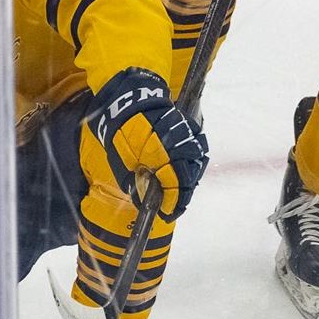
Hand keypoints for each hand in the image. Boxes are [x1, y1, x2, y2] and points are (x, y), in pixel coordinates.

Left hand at [87, 68, 208, 219]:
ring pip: (196, 162)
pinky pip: (196, 149)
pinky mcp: (189, 127)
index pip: (174, 184)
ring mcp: (185, 134)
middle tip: (174, 206)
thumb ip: (138, 185)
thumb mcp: (124, 166)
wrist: (128, 106)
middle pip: (188, 176)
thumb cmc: (122, 137)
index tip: (167, 212)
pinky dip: (192, 163)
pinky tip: (183, 173)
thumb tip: (149, 204)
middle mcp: (176, 144)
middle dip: (182, 194)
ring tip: (179, 192)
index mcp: (158, 153)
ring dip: (189, 179)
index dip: (172, 202)